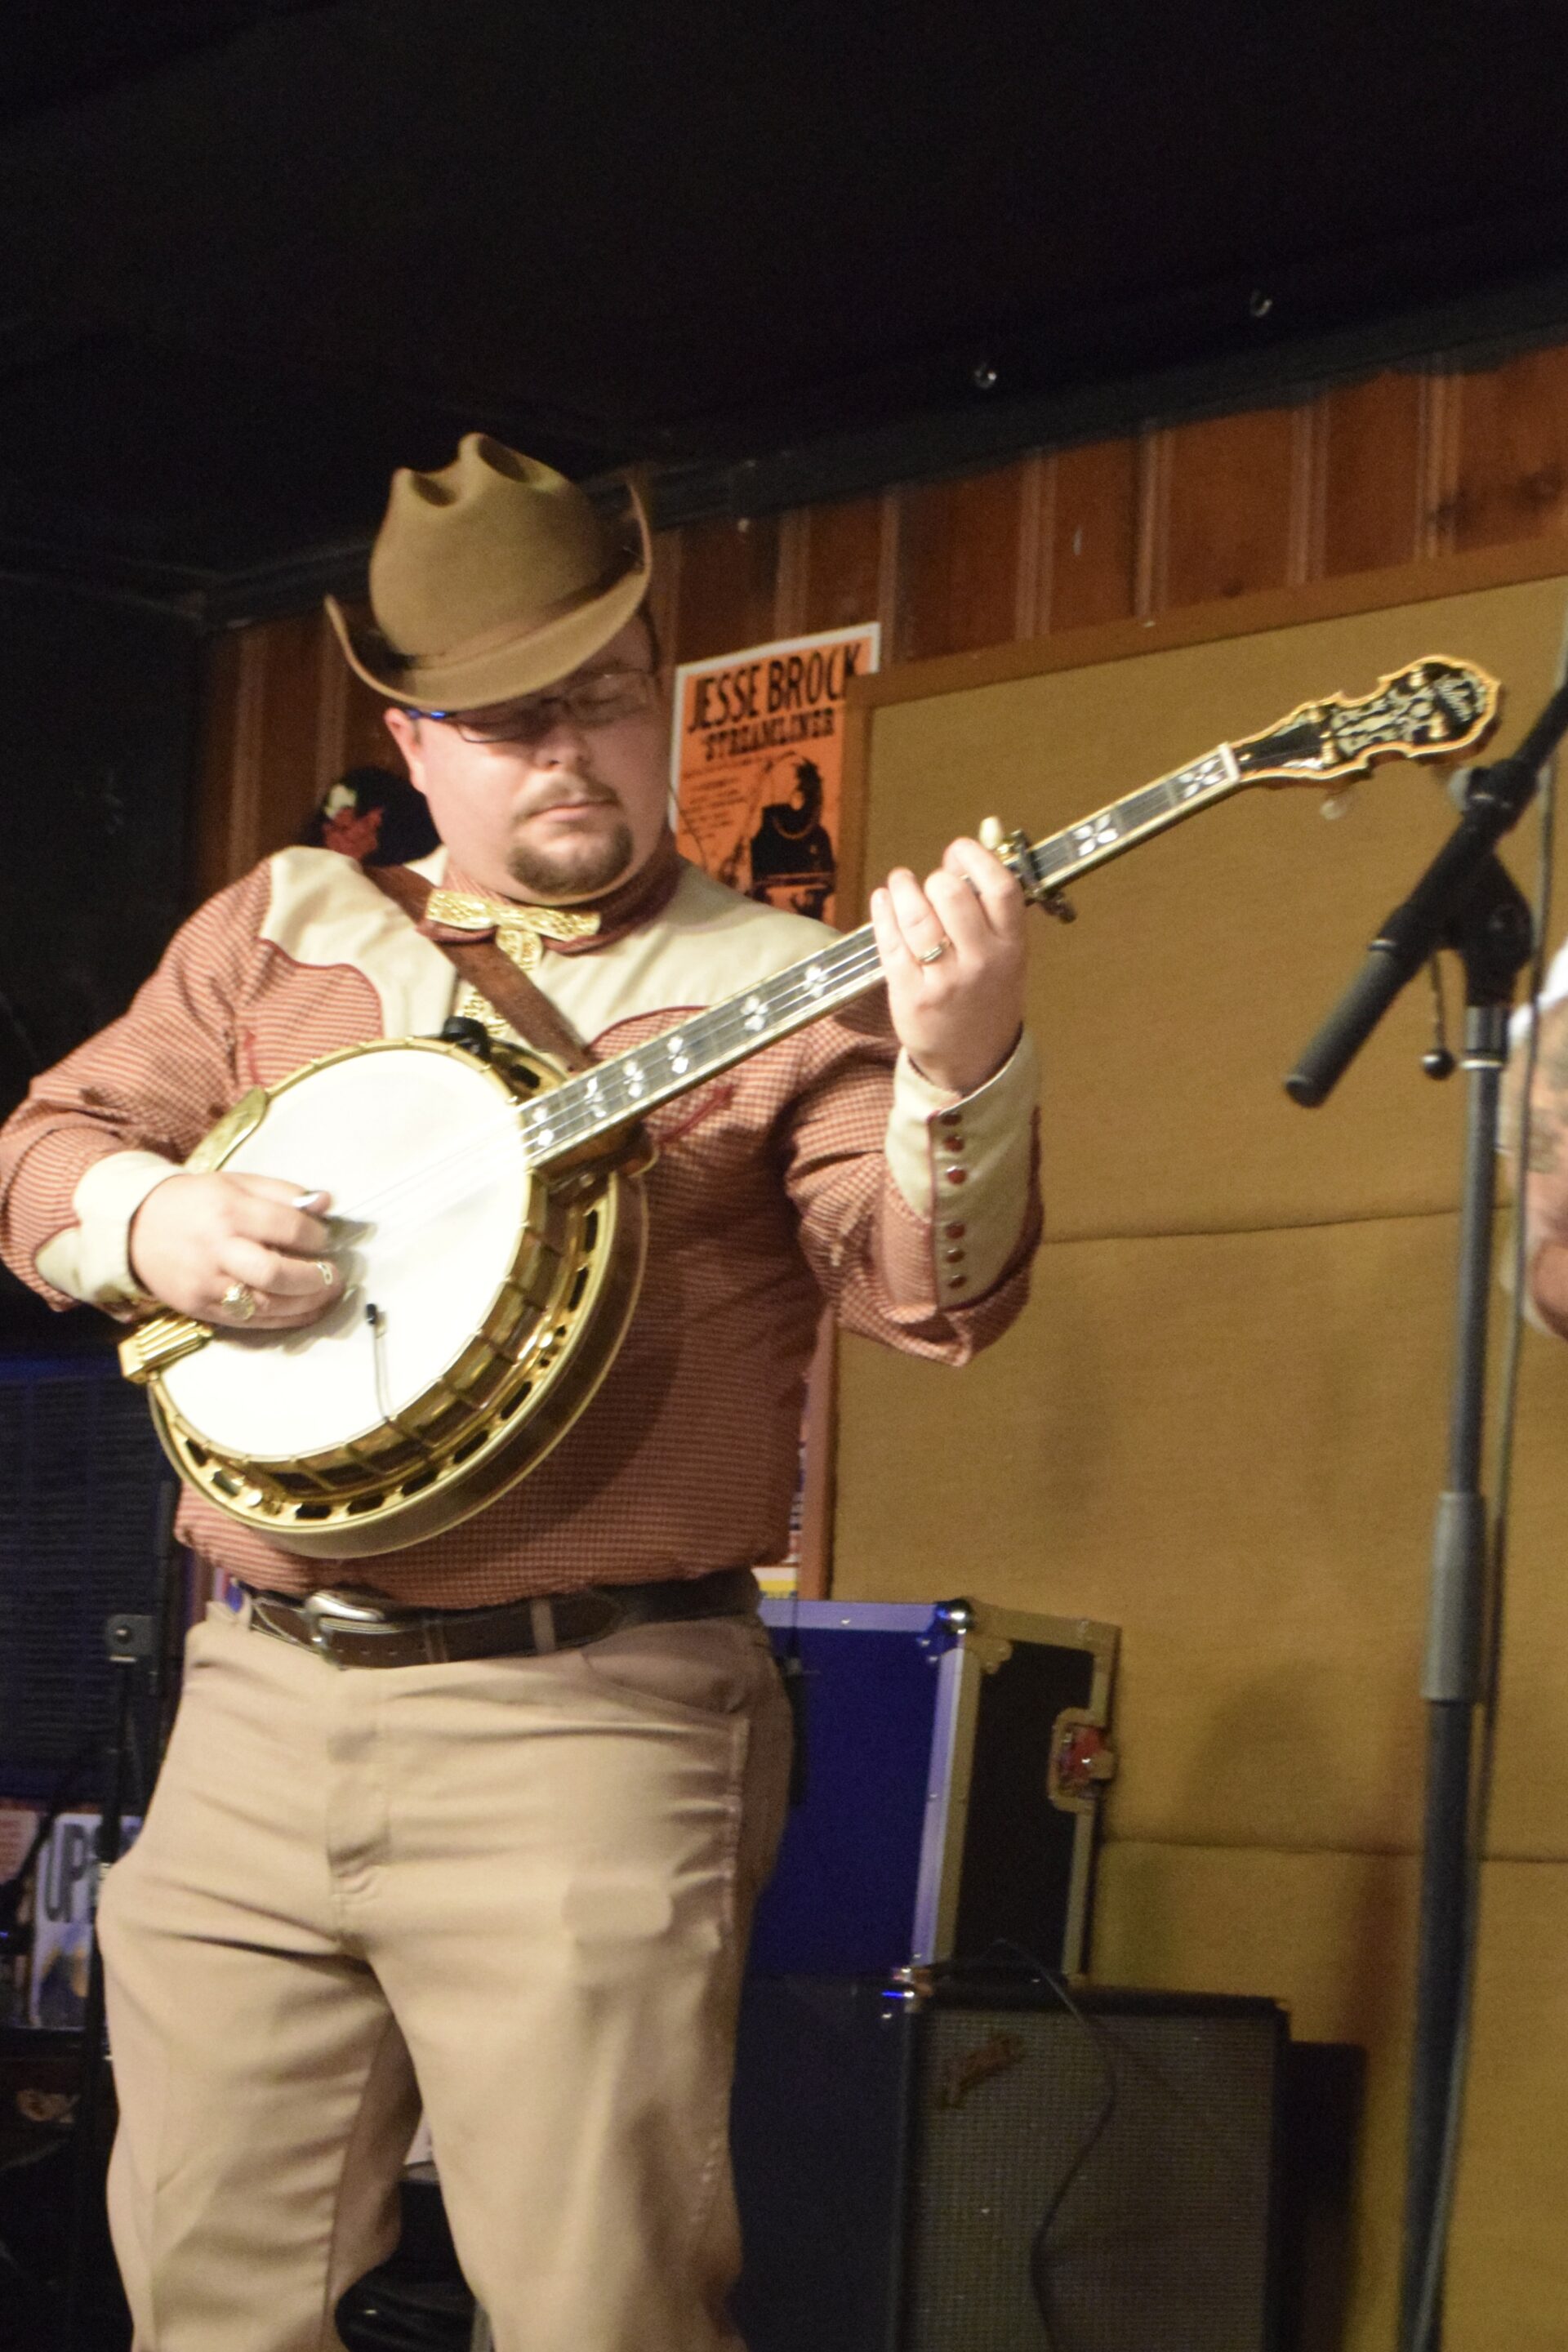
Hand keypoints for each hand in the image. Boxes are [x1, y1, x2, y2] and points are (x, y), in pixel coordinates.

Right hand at [129, 1173, 341, 1328]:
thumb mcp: (235, 1183)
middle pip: (276, 1273)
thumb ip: (282, 1192)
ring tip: (328, 1293)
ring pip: (266, 1304)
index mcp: (228, 1211)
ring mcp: (208, 1284)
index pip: (287, 1228)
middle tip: (336, 1274)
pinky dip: (285, 1320)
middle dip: (315, 1277)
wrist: (134, 1227)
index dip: (317, 1236)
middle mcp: (218, 1250)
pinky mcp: (201, 1309)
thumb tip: (327, 1201)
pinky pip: (251, 1321)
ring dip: (307, 1303)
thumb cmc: (194, 1202)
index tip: (326, 1238)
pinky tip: (306, 1311)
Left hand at [870, 837, 1026, 1096]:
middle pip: (952, 895)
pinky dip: (882, 912)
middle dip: (935, 879)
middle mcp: (981, 962)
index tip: (957, 851)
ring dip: (902, 888)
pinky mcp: (911, 994)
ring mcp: (945, 979)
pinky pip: (890, 942)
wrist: (975, 1061)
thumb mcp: (1007, 953)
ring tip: (900, 884)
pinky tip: (883, 902)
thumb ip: (993, 903)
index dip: (975, 858)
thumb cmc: (988, 996)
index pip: (1000, 887)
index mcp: (1012, 947)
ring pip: (917, 915)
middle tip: (929, 883)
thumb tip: (982, 835)